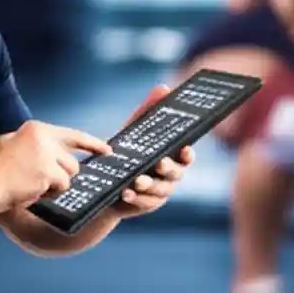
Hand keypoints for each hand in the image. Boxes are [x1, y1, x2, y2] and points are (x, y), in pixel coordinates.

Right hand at [0, 121, 111, 210]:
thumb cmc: (0, 171)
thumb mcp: (16, 145)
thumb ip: (41, 144)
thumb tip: (67, 153)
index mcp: (37, 128)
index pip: (73, 135)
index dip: (92, 144)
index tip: (107, 150)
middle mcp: (43, 136)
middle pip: (73, 161)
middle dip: (63, 175)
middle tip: (49, 180)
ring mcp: (47, 153)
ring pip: (70, 174)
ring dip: (56, 184)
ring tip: (34, 183)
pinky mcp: (48, 170)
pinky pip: (62, 186)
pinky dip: (50, 192)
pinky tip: (34, 189)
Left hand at [102, 84, 196, 220]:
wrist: (105, 184)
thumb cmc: (126, 153)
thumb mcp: (134, 131)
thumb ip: (148, 111)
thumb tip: (163, 88)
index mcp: (172, 156)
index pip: (187, 156)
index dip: (188, 154)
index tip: (185, 149)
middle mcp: (171, 175)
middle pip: (176, 173)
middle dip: (169, 168)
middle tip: (159, 163)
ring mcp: (160, 192)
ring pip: (162, 190)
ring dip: (150, 185)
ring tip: (137, 181)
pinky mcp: (147, 204)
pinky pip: (146, 203)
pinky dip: (136, 197)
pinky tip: (125, 192)